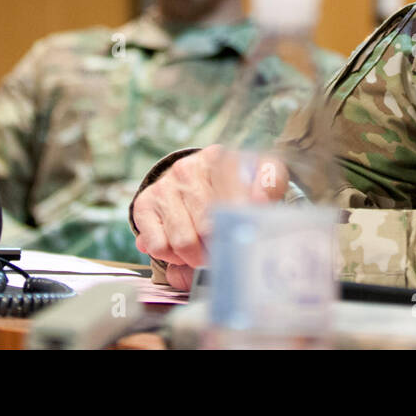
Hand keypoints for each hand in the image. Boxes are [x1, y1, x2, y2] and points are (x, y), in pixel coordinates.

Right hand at [133, 145, 287, 290]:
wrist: (194, 177)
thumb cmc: (234, 181)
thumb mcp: (259, 174)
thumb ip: (270, 182)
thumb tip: (259, 200)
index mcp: (218, 158)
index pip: (231, 203)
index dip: (238, 230)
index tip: (243, 242)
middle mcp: (187, 169)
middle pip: (207, 230)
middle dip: (219, 250)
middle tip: (226, 253)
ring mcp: (164, 187)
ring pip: (183, 242)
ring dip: (197, 257)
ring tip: (206, 251)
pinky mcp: (145, 204)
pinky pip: (158, 246)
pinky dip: (172, 257)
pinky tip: (182, 247)